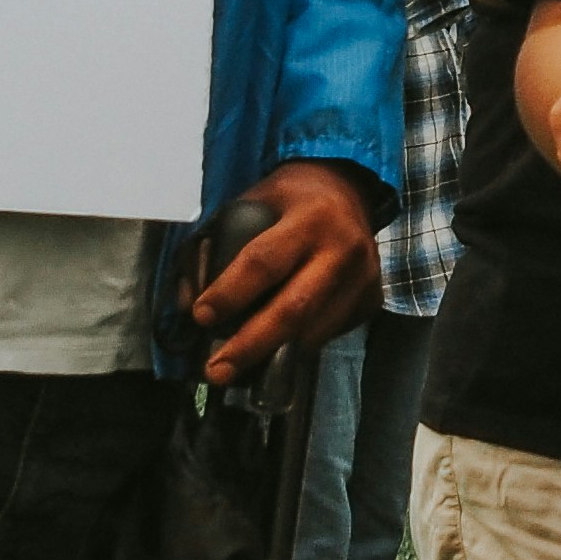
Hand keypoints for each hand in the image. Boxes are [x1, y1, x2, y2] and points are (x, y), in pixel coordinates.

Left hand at [189, 158, 379, 383]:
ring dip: (273, 355)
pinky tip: (276, 348)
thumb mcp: (248, 204)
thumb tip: (187, 301)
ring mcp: (364, 276)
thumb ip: (215, 245)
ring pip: (314, 330)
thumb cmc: (290, 199)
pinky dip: (299, 346)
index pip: (265, 261)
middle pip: (294, 308)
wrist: (347, 189)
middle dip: (251, 344)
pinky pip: (331, 333)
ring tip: (238, 369)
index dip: (230, 292)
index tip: (201, 316)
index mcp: (309, 218)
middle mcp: (343, 248)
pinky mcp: (373, 298)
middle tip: (217, 370)